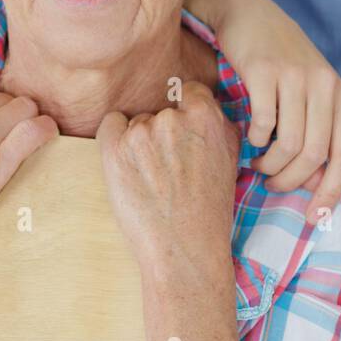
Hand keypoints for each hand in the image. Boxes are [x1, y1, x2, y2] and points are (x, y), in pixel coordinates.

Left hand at [96, 81, 241, 268]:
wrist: (185, 248)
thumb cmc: (210, 209)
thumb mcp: (230, 159)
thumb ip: (217, 124)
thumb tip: (202, 103)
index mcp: (205, 116)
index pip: (189, 92)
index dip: (185, 113)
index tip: (182, 135)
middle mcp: (173, 118)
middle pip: (160, 111)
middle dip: (163, 133)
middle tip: (168, 167)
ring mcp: (142, 132)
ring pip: (136, 123)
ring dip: (140, 143)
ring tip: (152, 179)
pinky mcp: (115, 149)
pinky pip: (110, 126)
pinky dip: (115, 141)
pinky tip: (128, 168)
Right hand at [185, 0, 340, 221]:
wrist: (250, 13)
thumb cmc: (280, 63)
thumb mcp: (309, 94)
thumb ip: (317, 133)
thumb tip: (313, 184)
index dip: (330, 192)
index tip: (312, 218)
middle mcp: (325, 85)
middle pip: (314, 156)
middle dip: (290, 181)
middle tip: (272, 184)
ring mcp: (296, 76)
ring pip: (288, 144)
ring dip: (269, 164)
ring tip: (258, 163)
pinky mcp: (264, 70)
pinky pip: (263, 123)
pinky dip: (253, 139)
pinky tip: (248, 135)